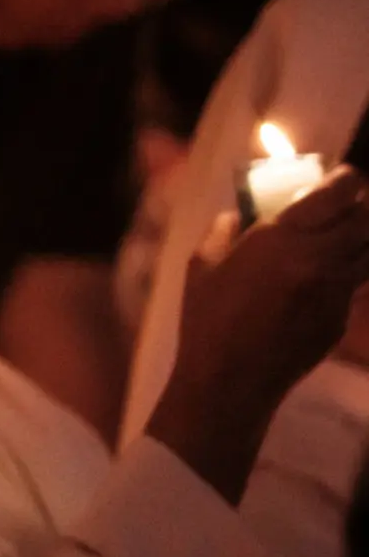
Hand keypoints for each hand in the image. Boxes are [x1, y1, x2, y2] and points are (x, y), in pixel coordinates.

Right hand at [151, 168, 368, 496]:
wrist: (230, 378)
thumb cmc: (207, 317)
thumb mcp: (202, 263)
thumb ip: (227, 229)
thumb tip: (242, 213)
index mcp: (284, 239)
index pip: (338, 194)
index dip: (345, 179)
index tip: (339, 177)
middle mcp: (320, 260)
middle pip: (365, 219)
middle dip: (357, 207)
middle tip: (341, 206)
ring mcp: (336, 292)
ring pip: (368, 252)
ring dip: (356, 239)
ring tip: (335, 239)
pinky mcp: (340, 319)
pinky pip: (353, 284)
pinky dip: (344, 273)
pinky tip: (317, 280)